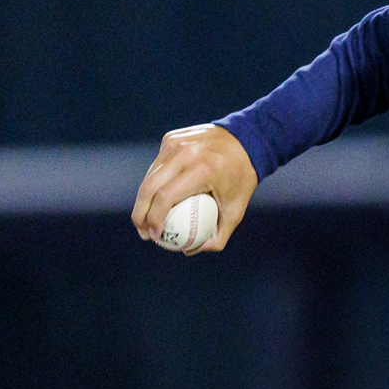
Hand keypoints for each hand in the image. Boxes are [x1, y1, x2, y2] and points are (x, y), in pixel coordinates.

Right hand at [131, 124, 258, 253]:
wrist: (248, 140)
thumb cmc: (241, 179)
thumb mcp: (236, 209)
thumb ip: (217, 236)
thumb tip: (189, 250)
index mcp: (202, 168)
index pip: (166, 196)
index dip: (154, 219)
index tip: (154, 236)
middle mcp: (185, 153)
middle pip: (149, 187)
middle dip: (140, 214)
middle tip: (143, 232)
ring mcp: (176, 142)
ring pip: (149, 176)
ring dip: (143, 200)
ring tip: (145, 220)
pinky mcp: (170, 138)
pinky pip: (157, 165)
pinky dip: (154, 183)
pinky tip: (156, 200)